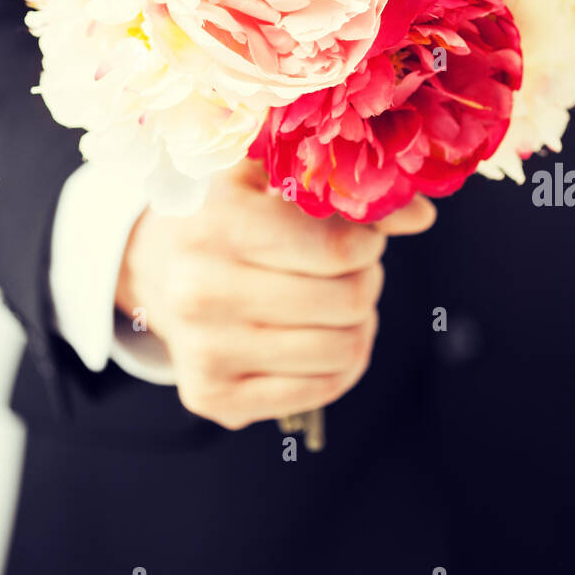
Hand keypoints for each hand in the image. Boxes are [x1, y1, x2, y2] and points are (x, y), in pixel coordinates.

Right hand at [115, 159, 435, 430]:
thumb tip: (420, 215)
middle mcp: (201, 291)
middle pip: (348, 300)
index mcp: (217, 224)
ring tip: (338, 300)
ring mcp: (205, 350)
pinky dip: (340, 363)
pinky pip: (321, 389)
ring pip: (343, 349)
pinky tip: (322, 335)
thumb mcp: (271, 177)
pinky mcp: (214, 397)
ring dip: (359, 322)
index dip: (369, 242)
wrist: (154, 267)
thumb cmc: (226, 211)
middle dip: (366, 279)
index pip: (337, 248)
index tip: (361, 236)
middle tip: (354, 268)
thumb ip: (344, 185)